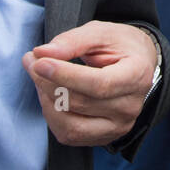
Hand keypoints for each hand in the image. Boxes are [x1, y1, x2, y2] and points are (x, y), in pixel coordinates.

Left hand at [22, 21, 157, 146]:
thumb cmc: (120, 45)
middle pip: (81, 103)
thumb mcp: (101, 32)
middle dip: (47, 82)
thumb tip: (42, 53)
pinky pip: (69, 136)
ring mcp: (118, 126)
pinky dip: (52, 116)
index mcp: (136, 76)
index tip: (39, 62)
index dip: (65, 75)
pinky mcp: (104, 137)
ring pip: (71, 126)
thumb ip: (73, 40)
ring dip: (46, 101)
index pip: (99, 84)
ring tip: (39, 77)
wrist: (138, 64)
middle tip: (31, 60)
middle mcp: (130, 107)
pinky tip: (49, 95)